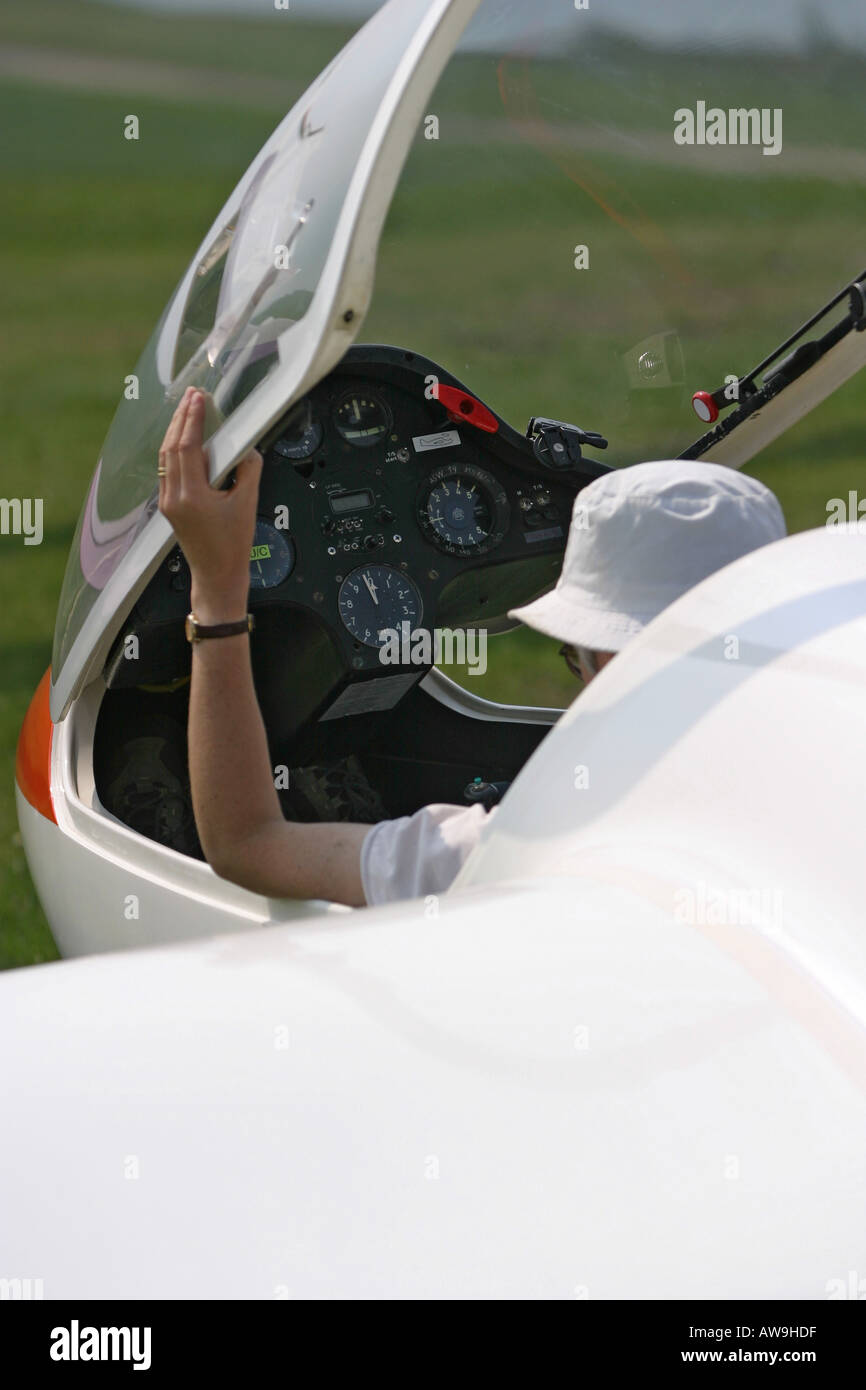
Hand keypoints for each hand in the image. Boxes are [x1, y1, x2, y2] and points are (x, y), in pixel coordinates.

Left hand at [158, 388, 261, 617]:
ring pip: (165, 457)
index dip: (192, 419)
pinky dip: (174, 450)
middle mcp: (173, 497)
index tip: (198, 399)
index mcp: (191, 495)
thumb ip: (248, 470)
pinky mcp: (170, 506)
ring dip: (175, 431)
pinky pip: (167, 470)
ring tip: (187, 411)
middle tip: (192, 396)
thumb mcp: (247, 504)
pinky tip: (183, 440)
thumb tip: (247, 448)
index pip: (187, 446)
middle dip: (181, 418)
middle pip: (171, 447)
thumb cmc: (232, 546)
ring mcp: (168, 502)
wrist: (217, 575)